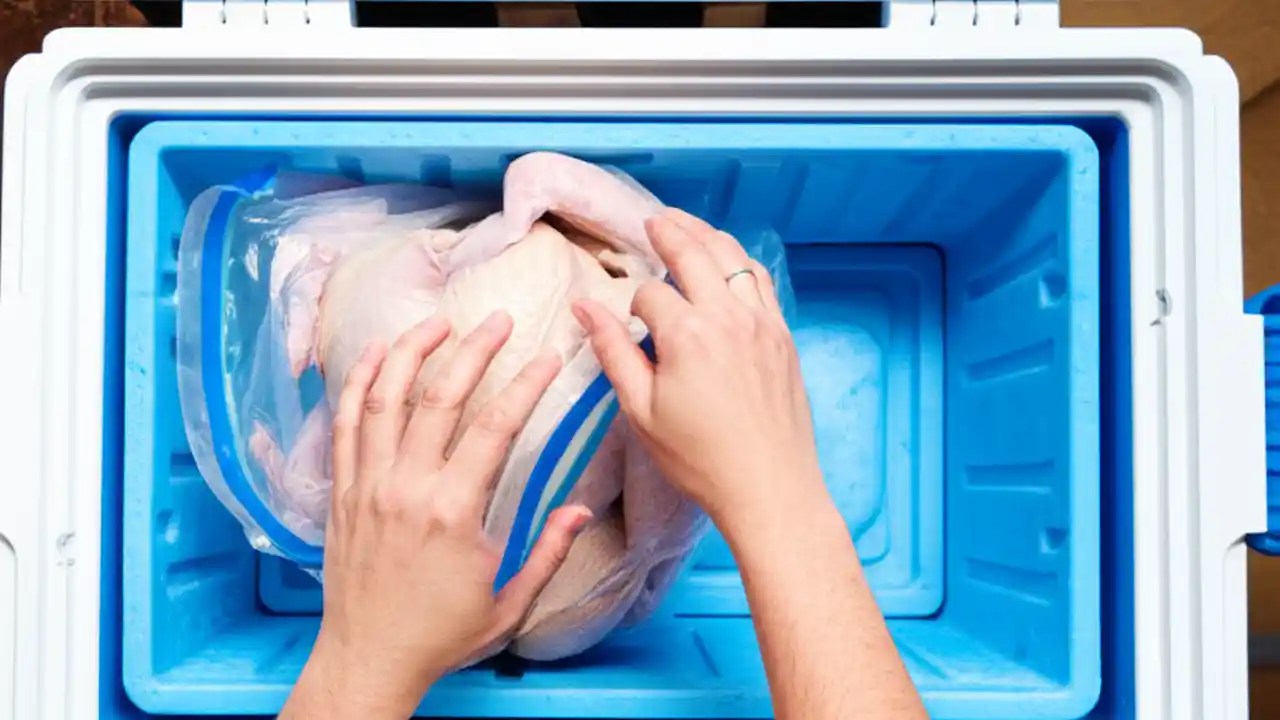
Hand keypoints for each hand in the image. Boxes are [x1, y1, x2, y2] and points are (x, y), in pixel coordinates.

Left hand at [282, 311, 591, 719]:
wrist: (368, 659)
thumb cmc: (441, 635)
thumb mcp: (510, 605)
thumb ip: (549, 553)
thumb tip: (580, 509)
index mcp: (454, 512)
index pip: (495, 427)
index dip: (525, 384)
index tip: (548, 357)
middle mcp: (406, 488)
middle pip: (440, 397)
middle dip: (474, 349)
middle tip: (498, 320)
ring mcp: (368, 485)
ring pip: (386, 397)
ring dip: (412, 350)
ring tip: (439, 321)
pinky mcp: (343, 492)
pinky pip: (345, 423)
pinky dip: (358, 381)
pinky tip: (377, 353)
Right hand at [572, 209, 826, 528]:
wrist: (770, 487)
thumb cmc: (700, 458)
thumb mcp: (641, 411)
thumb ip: (613, 352)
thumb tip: (584, 306)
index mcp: (686, 334)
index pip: (650, 293)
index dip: (633, 302)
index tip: (628, 317)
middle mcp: (727, 316)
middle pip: (694, 252)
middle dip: (669, 231)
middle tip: (653, 219)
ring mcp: (761, 322)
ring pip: (733, 257)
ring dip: (707, 235)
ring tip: (687, 226)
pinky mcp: (783, 335)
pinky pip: (762, 281)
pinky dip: (741, 262)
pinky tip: (729, 262)